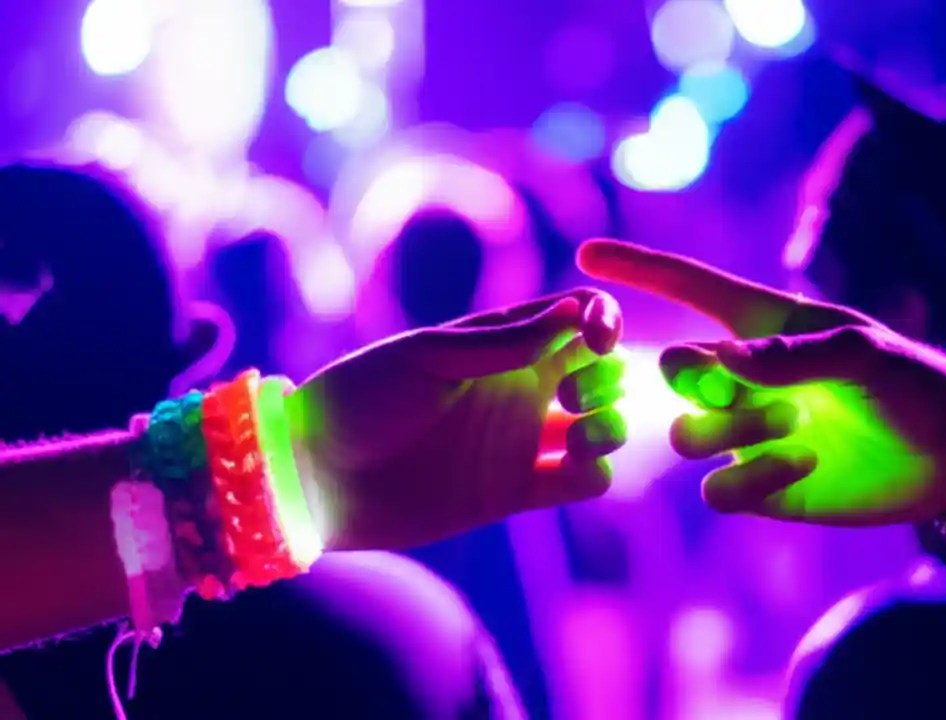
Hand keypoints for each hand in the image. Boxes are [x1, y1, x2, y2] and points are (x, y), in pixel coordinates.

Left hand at [290, 288, 625, 550]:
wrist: (315, 477)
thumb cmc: (360, 398)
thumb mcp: (429, 355)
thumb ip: (504, 342)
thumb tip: (576, 311)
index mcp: (502, 342)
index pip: (578, 316)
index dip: (605, 320)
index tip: (599, 339)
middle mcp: (520, 387)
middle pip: (604, 371)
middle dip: (611, 377)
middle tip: (570, 394)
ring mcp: (521, 440)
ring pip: (605, 426)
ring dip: (613, 426)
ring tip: (579, 436)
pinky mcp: (516, 491)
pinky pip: (585, 481)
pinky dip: (597, 473)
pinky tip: (571, 467)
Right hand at [578, 239, 945, 526]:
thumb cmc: (912, 381)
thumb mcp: (860, 352)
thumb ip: (789, 354)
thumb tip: (716, 363)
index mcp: (765, 328)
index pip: (689, 290)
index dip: (638, 270)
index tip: (588, 256)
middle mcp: (747, 380)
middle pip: (671, 374)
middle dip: (687, 380)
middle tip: (728, 385)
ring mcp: (751, 435)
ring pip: (686, 436)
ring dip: (731, 429)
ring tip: (795, 425)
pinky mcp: (763, 487)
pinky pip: (718, 490)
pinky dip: (750, 478)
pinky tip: (802, 464)